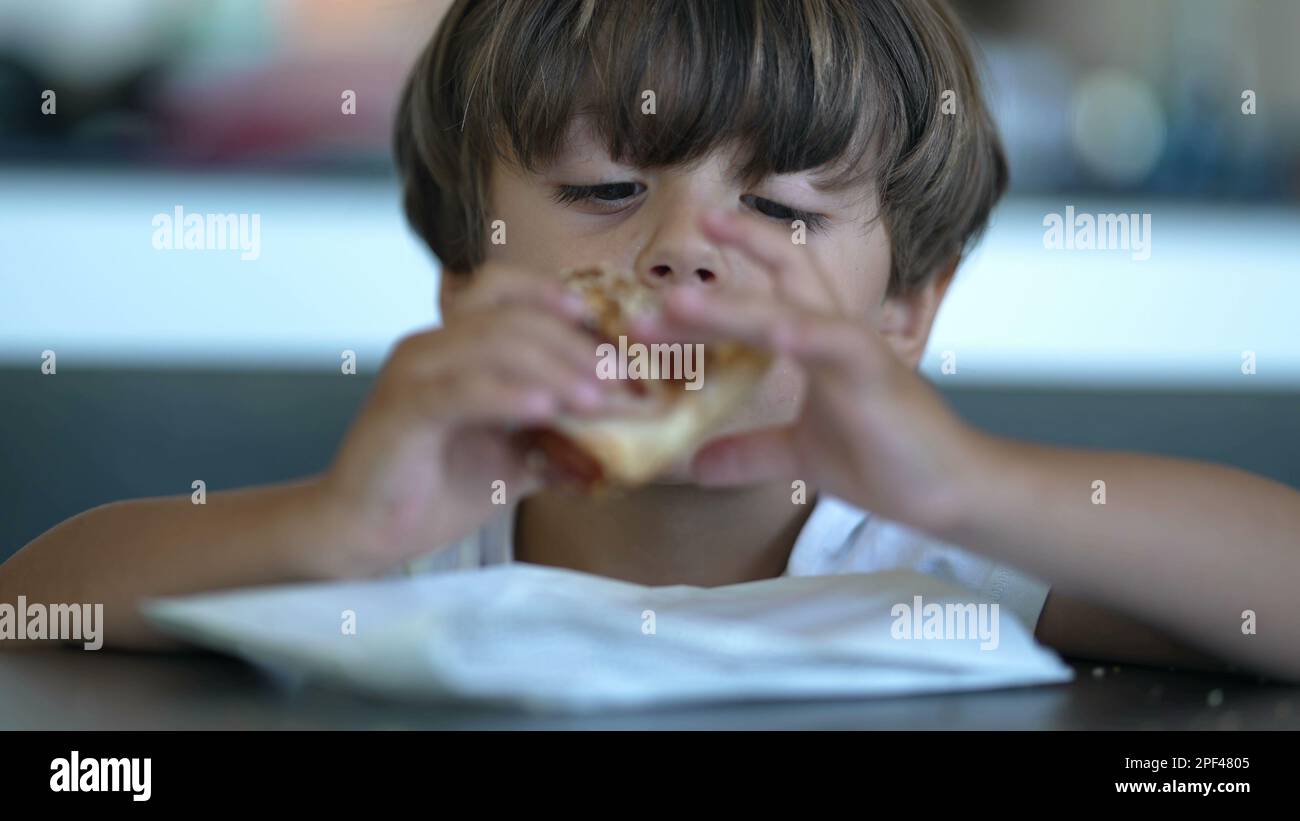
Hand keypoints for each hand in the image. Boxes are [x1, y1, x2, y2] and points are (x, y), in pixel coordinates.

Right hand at [316, 264, 622, 575]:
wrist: (364, 532)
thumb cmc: (437, 489)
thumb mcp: (512, 458)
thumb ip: (558, 437)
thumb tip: (622, 435)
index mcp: (452, 345)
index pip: (504, 290)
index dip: (559, 300)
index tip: (610, 331)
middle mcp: (431, 345)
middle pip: (514, 319)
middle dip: (578, 348)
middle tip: (624, 381)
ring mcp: (413, 372)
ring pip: (493, 345)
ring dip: (555, 368)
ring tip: (599, 398)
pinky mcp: (402, 409)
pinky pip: (462, 390)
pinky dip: (508, 395)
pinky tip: (546, 409)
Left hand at [634, 209, 985, 533]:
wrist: (950, 493)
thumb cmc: (886, 462)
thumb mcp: (799, 456)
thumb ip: (750, 451)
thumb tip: (695, 466)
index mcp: (819, 340)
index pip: (777, 282)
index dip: (740, 254)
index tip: (695, 238)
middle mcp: (835, 333)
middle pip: (786, 271)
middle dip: (738, 246)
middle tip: (686, 225)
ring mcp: (855, 352)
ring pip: (789, 311)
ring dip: (730, 308)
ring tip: (676, 302)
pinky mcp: (876, 377)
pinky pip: (836, 346)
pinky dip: (803, 336)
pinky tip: (771, 333)